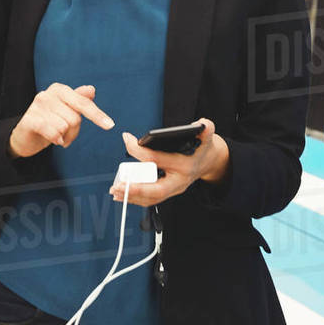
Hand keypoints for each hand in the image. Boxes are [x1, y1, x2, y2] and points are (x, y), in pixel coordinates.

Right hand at [8, 83, 114, 157]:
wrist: (25, 135)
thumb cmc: (49, 121)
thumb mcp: (66, 110)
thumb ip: (79, 99)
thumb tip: (91, 89)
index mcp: (59, 90)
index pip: (83, 102)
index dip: (97, 115)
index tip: (110, 125)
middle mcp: (48, 94)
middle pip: (75, 118)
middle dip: (73, 132)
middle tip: (65, 135)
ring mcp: (37, 106)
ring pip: (65, 127)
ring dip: (64, 137)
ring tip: (56, 136)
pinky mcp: (30, 119)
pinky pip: (53, 131)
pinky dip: (56, 138)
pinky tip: (53, 140)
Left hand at [107, 118, 229, 206]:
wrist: (208, 162)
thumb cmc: (202, 147)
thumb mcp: (206, 136)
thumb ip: (206, 128)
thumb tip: (201, 124)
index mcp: (185, 166)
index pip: (158, 159)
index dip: (140, 150)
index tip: (127, 139)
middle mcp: (179, 181)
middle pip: (156, 189)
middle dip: (136, 188)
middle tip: (118, 185)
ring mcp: (174, 189)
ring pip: (152, 198)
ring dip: (132, 196)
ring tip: (115, 191)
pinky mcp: (168, 192)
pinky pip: (151, 199)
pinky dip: (136, 198)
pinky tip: (122, 195)